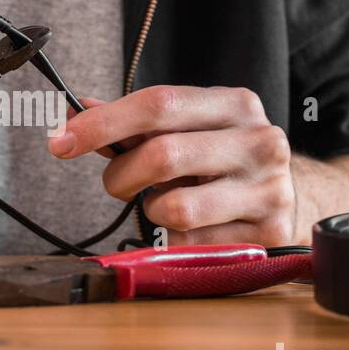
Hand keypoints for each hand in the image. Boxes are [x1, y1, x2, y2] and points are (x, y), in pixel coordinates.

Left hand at [47, 86, 295, 246]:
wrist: (287, 198)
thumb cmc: (219, 160)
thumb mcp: (186, 130)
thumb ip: (132, 122)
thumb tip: (74, 112)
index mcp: (235, 104)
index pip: (159, 104)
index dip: (102, 123)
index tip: (61, 140)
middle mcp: (260, 142)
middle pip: (162, 155)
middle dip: (121, 175)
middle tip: (117, 184)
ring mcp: (269, 190)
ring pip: (174, 208)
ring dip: (151, 211)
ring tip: (165, 203)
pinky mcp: (268, 234)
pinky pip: (190, 245)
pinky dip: (173, 240)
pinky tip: (191, 228)